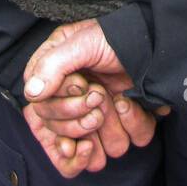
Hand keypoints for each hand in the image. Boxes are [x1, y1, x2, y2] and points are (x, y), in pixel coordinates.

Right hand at [22, 20, 167, 178]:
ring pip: (94, 150)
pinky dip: (131, 125)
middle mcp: (74, 101)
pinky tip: (130, 102)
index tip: (81, 86)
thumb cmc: (116, 36)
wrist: (155, 39)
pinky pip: (125, 144)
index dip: (60, 108)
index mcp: (56, 80)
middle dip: (82, 119)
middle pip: (62, 136)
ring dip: (109, 125)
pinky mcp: (124, 124)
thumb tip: (31, 93)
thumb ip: (53, 65)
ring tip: (118, 98)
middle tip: (99, 95)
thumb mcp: (82, 43)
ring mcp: (99, 115)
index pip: (41, 113)